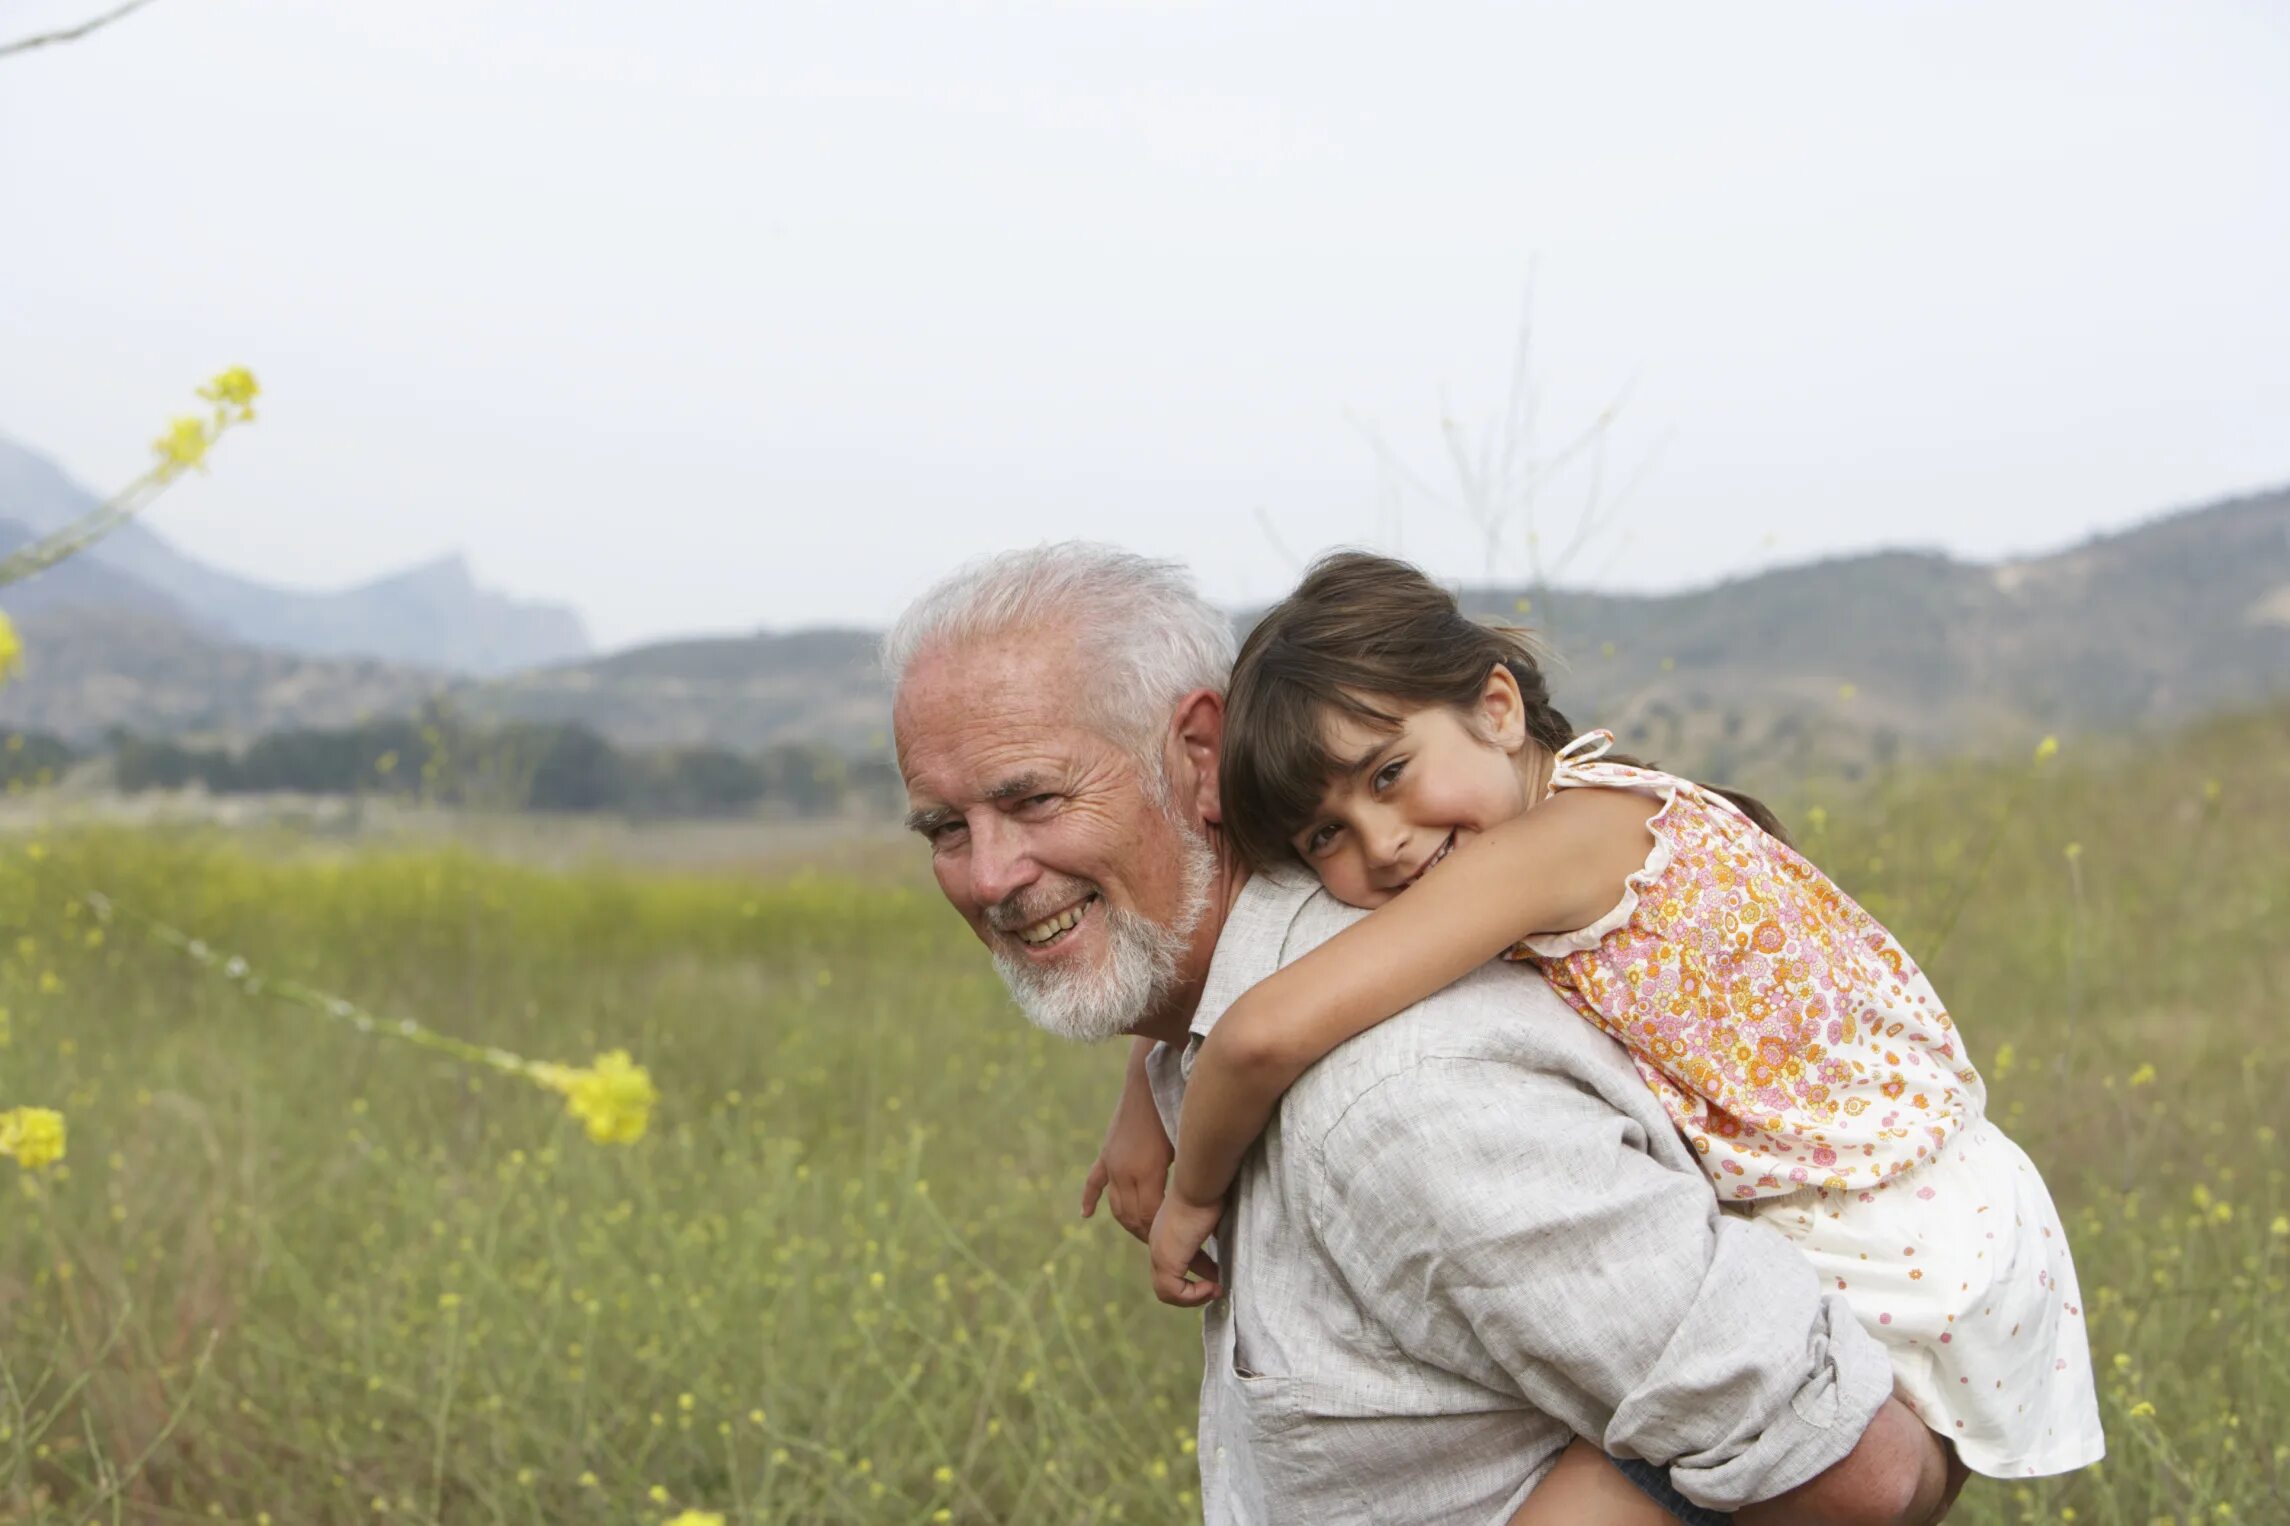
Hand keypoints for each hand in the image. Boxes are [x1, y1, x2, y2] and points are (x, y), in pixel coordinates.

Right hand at [1080, 1045, 1174, 1244]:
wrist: (1150, 1076)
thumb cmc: (1178, 1107)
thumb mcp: (1188, 1145)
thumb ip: (1190, 1175)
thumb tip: (1207, 1202)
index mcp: (1145, 1172)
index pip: (1151, 1220)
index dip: (1166, 1239)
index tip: (1185, 1250)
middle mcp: (1123, 1172)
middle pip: (1132, 1219)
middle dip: (1151, 1239)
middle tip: (1174, 1253)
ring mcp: (1112, 1162)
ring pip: (1117, 1207)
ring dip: (1132, 1225)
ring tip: (1149, 1239)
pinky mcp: (1107, 1152)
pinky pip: (1095, 1182)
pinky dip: (1089, 1199)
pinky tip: (1085, 1215)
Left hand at [1148, 1189, 1225, 1306]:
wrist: (1199, 1184)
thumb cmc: (1209, 1194)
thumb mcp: (1211, 1219)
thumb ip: (1213, 1233)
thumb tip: (1226, 1245)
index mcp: (1165, 1233)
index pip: (1173, 1265)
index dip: (1194, 1276)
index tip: (1218, 1275)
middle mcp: (1157, 1244)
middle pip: (1167, 1281)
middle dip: (1192, 1290)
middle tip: (1216, 1287)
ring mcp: (1159, 1252)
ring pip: (1166, 1291)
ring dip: (1193, 1297)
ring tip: (1215, 1290)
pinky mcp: (1166, 1259)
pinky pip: (1173, 1292)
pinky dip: (1193, 1296)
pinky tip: (1213, 1286)